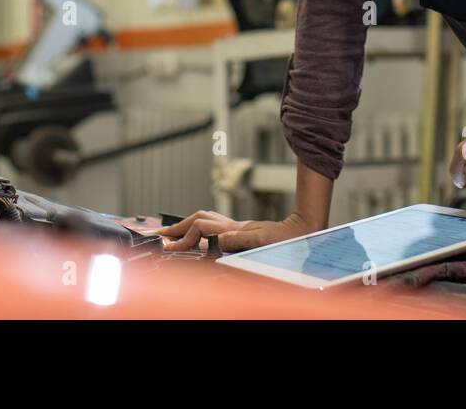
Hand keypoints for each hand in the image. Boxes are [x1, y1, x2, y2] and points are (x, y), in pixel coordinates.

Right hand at [153, 211, 317, 252]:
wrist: (304, 232)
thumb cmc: (287, 241)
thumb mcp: (265, 241)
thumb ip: (241, 238)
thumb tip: (219, 238)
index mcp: (235, 230)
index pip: (201, 229)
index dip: (184, 237)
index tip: (170, 247)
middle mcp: (234, 227)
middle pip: (198, 219)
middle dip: (178, 227)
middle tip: (160, 234)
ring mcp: (238, 227)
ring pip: (205, 219)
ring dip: (187, 224)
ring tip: (172, 232)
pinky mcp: (243, 231)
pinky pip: (214, 225)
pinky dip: (200, 227)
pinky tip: (198, 233)